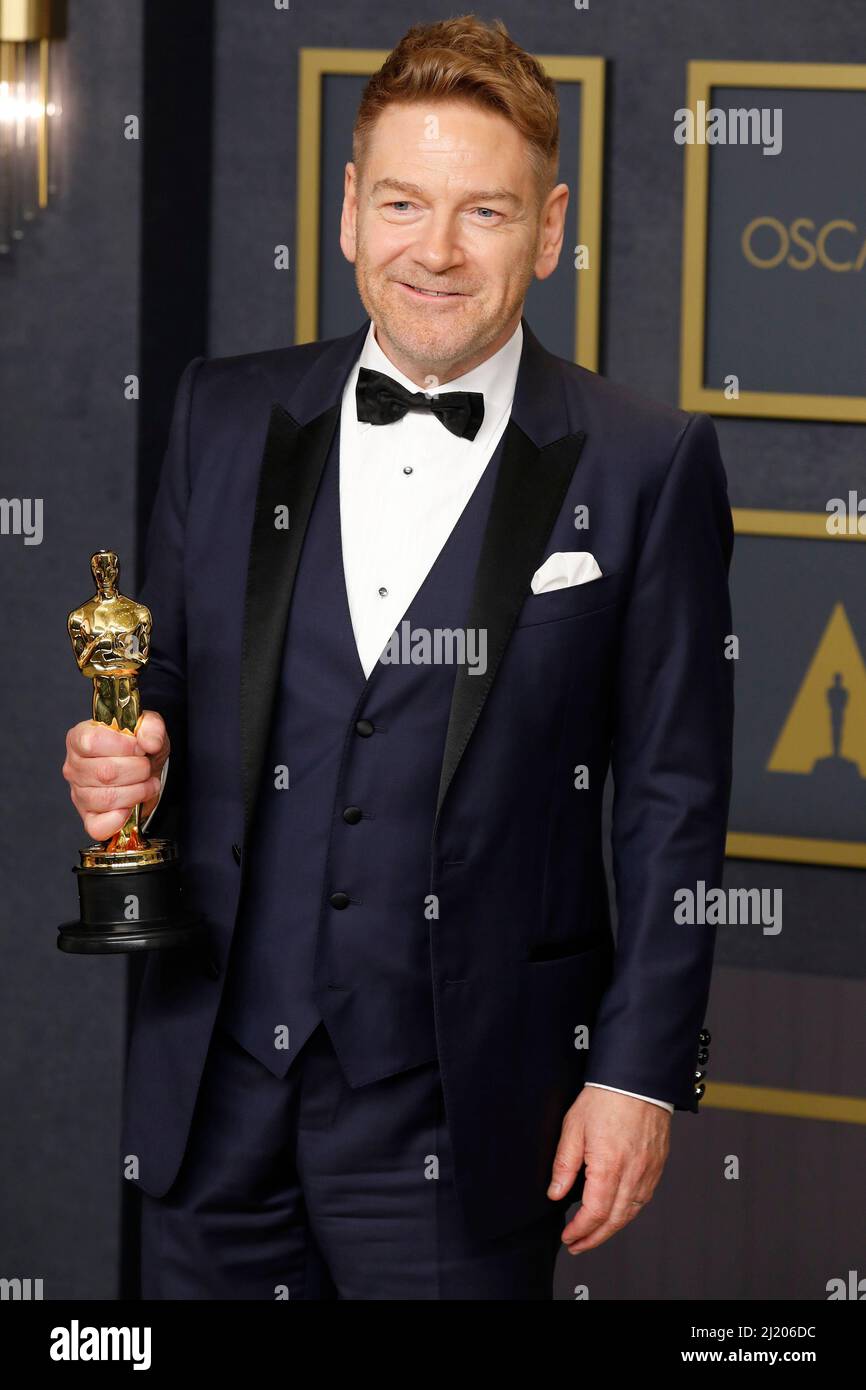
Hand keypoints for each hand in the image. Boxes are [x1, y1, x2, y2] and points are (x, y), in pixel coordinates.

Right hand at [63, 711, 168, 841]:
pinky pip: (98, 826)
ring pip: (107, 798)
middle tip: (147, 767)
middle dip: (138, 770)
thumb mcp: (149, 727)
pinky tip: (130, 807)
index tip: (140, 748)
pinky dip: (119, 819)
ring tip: (146, 784)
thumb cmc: (140, 748)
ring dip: (137, 792)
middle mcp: (74, 766)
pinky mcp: (88, 817)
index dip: (123, 746)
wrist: (145, 769)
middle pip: (104, 772)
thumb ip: (151, 727)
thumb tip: (149, 742)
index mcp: (81, 737)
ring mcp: (78, 793)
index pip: (92, 742)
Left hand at [547, 1086, 670, 1252]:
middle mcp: (633, 1174)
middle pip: (614, 1221)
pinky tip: (617, 1212)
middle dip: (594, 1238)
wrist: (637, 1079)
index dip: (580, 1231)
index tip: (569, 1237)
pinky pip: (643, 1198)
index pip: (594, 1214)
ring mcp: (648, 1171)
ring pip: (631, 1213)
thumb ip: (564, 1165)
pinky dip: (628, 1212)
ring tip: (594, 1233)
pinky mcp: (657, 1165)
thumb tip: (555, 1193)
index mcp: (609, 1167)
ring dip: (611, 1228)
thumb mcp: (573, 1127)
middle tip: (578, 1245)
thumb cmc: (606, 1098)